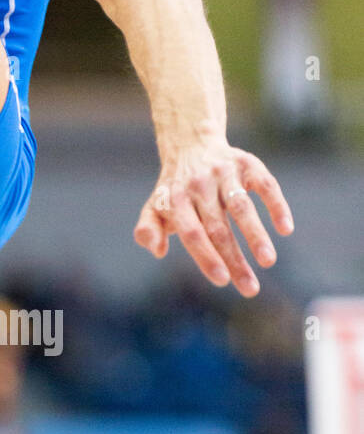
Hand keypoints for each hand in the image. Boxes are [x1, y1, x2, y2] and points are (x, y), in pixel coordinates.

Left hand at [134, 141, 293, 297]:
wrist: (190, 145)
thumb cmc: (175, 190)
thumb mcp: (154, 208)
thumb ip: (148, 230)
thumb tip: (157, 251)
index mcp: (176, 200)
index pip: (191, 232)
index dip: (206, 256)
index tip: (222, 280)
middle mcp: (200, 186)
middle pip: (218, 227)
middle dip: (234, 259)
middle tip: (250, 289)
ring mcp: (224, 174)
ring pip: (241, 206)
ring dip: (256, 235)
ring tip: (267, 261)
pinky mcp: (247, 165)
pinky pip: (266, 185)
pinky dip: (276, 206)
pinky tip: (285, 229)